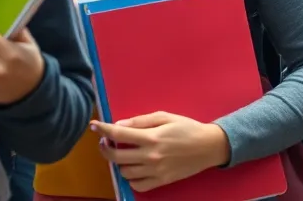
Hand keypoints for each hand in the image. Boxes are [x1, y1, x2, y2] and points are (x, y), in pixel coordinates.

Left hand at [93, 113, 230, 191]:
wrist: (209, 147)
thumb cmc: (187, 128)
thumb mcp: (166, 117)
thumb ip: (141, 121)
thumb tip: (120, 125)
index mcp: (152, 137)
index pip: (119, 135)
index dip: (103, 130)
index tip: (94, 125)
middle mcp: (151, 156)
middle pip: (116, 157)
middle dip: (105, 148)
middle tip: (105, 142)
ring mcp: (155, 171)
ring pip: (124, 172)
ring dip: (118, 163)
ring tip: (122, 154)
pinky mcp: (161, 181)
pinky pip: (137, 185)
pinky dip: (131, 178)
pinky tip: (133, 168)